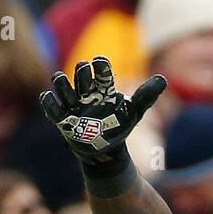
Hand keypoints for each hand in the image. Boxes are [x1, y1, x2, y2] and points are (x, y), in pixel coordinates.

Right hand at [40, 57, 164, 170]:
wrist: (105, 150)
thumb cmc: (118, 126)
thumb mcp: (134, 112)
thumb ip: (146, 96)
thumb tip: (163, 79)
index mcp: (103, 88)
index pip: (99, 68)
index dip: (99, 64)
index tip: (100, 63)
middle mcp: (86, 92)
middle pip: (79, 72)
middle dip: (81, 71)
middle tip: (86, 74)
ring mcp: (73, 105)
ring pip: (60, 84)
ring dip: (61, 82)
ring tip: (66, 86)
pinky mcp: (62, 119)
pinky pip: (50, 106)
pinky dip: (49, 102)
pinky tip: (54, 102)